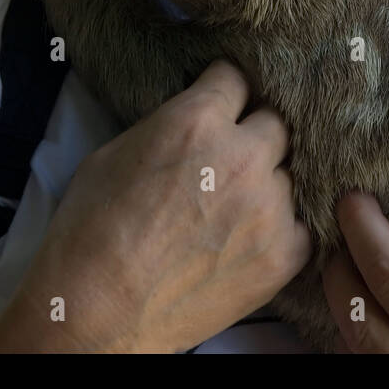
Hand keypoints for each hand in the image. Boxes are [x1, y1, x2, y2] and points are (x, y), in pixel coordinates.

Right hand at [0, 59, 312, 353]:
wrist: (96, 311)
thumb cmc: (89, 231)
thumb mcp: (115, 152)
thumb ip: (167, 127)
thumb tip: (189, 125)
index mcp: (196, 121)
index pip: (236, 78)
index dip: (224, 92)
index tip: (220, 104)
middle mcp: (242, 157)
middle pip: (275, 123)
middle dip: (252, 135)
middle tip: (228, 159)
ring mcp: (269, 208)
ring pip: (287, 176)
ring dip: (265, 185)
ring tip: (232, 210)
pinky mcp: (283, 255)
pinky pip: (299, 225)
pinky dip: (278, 230)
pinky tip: (246, 241)